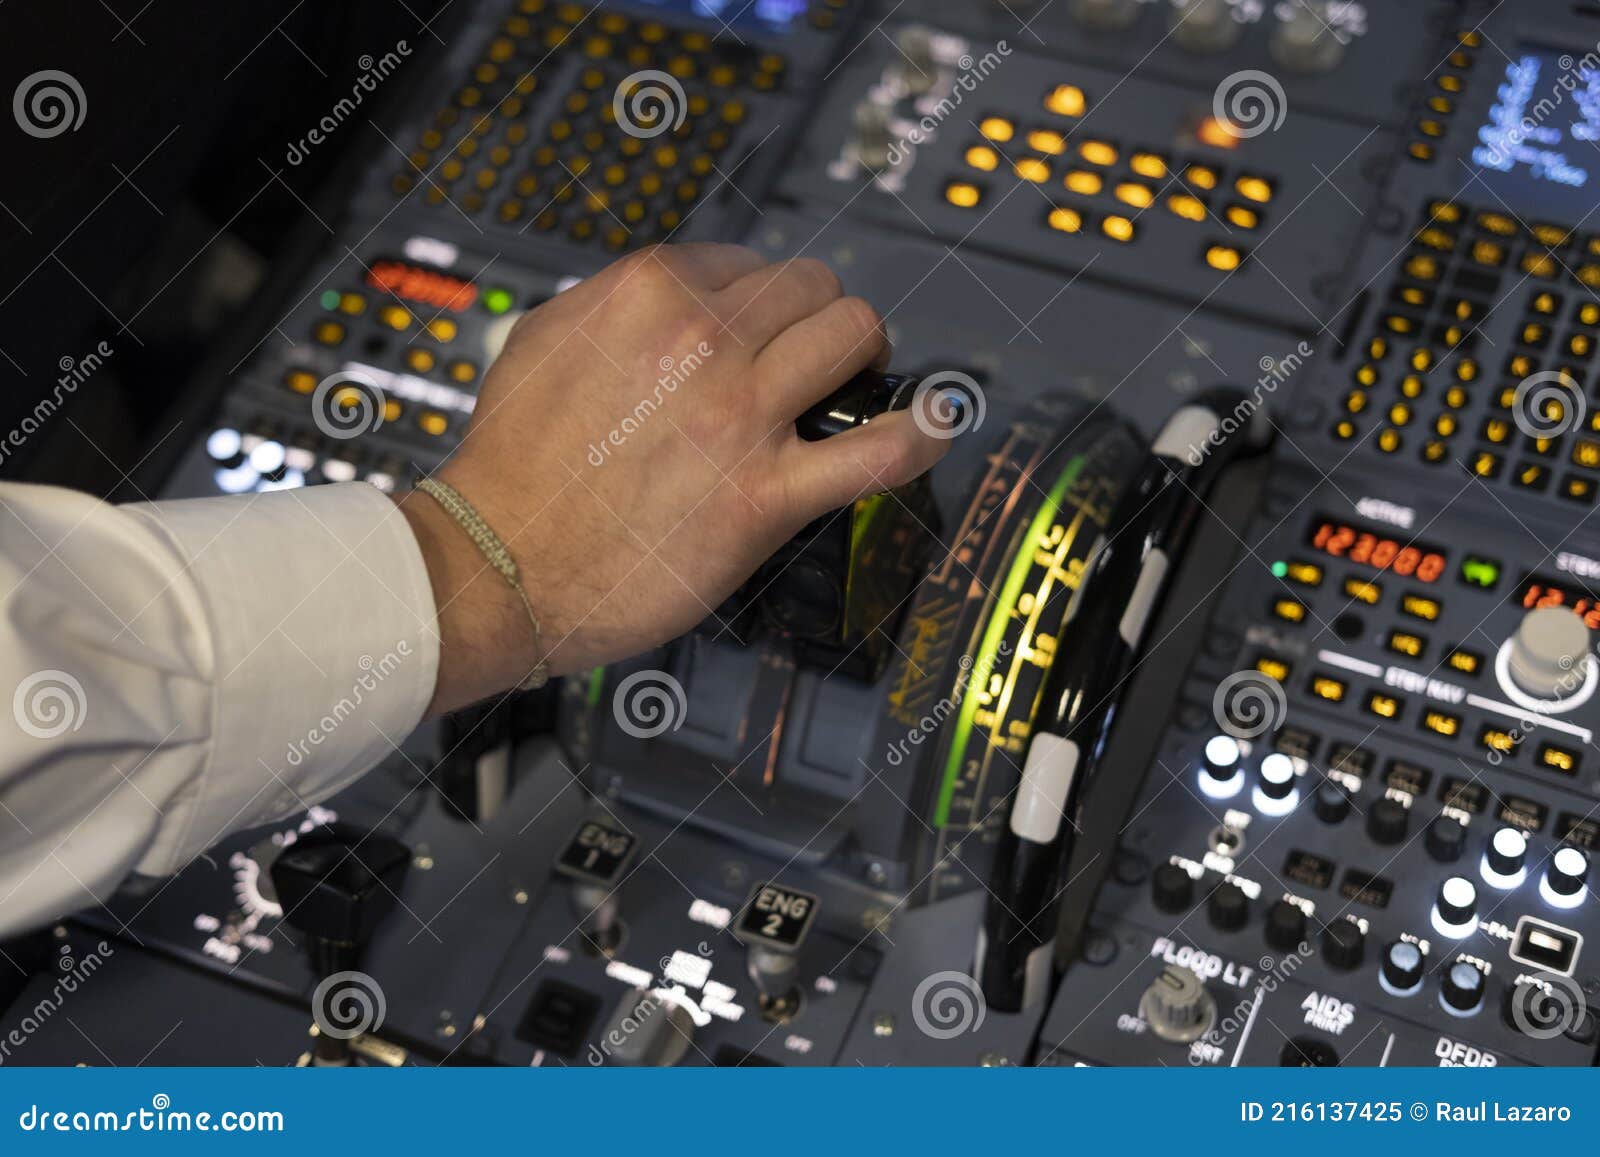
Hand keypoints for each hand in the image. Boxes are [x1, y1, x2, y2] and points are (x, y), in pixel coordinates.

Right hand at [397, 243, 950, 713]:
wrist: (498, 565)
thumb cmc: (510, 467)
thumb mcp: (542, 339)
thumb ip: (611, 304)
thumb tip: (663, 298)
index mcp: (650, 293)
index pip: (750, 263)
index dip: (763, 299)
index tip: (763, 328)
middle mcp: (704, 341)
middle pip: (814, 288)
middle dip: (818, 316)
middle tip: (815, 354)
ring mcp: (741, 417)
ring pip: (854, 337)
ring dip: (863, 355)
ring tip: (856, 382)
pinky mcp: (765, 496)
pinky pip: (877, 451)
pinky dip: (920, 434)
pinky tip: (936, 425)